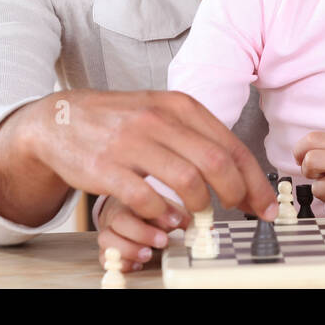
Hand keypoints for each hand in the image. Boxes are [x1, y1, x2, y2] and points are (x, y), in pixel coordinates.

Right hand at [0, 89, 277, 232]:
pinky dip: (164, 213)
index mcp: (179, 106)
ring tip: (200, 217)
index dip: (253, 180)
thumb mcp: (161, 113)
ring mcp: (132, 142)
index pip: (230, 145)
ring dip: (201, 206)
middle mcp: (159, 120)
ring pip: (188, 179)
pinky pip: (146, 197)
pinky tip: (169, 219)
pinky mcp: (107, 167)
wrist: (61, 118)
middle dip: (237, 193)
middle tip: (239, 213)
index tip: (264, 205)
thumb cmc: (119, 120)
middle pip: (216, 161)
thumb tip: (237, 171)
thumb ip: (196, 137)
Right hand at [97, 195, 171, 272]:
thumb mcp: (163, 207)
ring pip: (107, 239)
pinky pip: (105, 257)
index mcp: (132, 199)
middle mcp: (116, 214)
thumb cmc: (146, 212)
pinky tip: (136, 264)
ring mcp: (108, 232)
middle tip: (163, 241)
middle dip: (143, 233)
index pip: (139, 200)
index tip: (175, 222)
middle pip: (120, 221)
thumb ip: (176, 213)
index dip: (157, 212)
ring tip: (148, 254)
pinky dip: (121, 262)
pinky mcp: (105, 250)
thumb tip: (191, 222)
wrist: (124, 214)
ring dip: (130, 249)